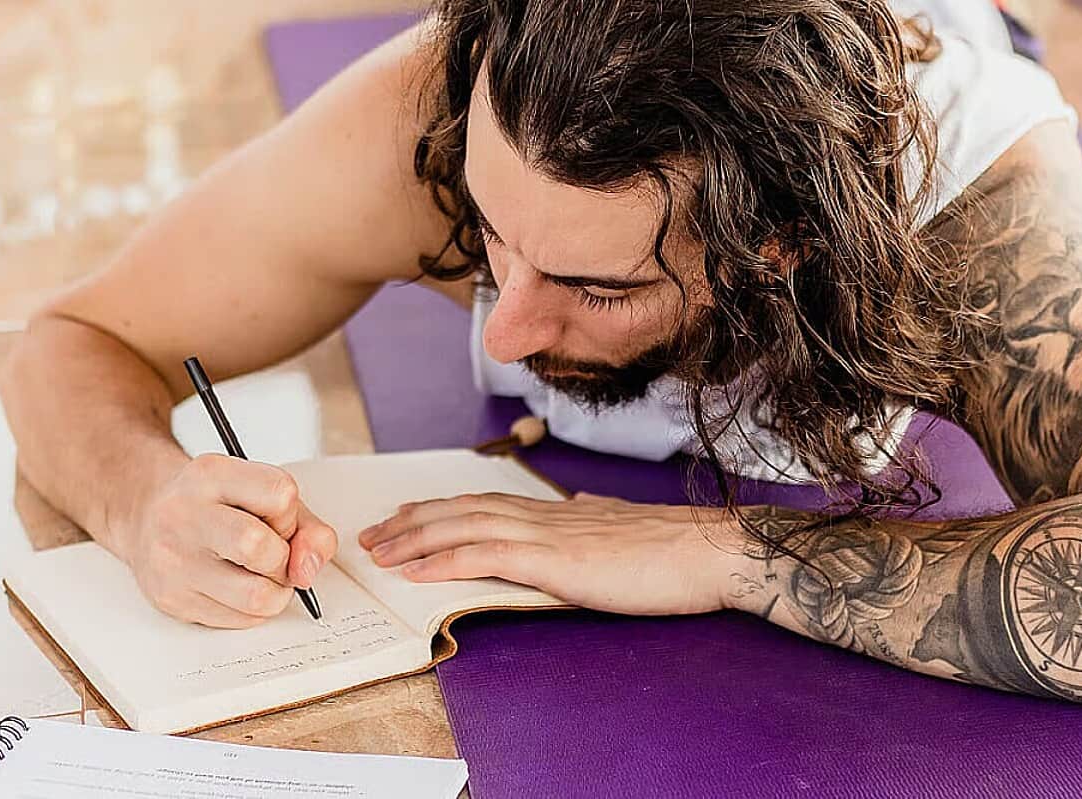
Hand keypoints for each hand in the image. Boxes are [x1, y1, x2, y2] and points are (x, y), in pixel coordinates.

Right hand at [124, 454, 337, 627]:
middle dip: (283, 558)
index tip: (276, 520)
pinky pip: (240, 620)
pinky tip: (237, 587)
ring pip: (256, 595)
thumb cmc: (217, 507)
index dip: (290, 515)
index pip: (281, 494)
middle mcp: (185, 514)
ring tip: (260, 575)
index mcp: (211, 475)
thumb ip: (307, 528)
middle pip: (260, 547)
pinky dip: (253, 609)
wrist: (148, 519)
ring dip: (274, 592)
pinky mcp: (172, 599)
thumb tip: (307, 569)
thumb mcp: (264, 495)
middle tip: (271, 554)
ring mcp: (173, 560)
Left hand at [358, 492, 737, 615]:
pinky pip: (486, 555)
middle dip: (413, 521)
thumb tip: (581, 510)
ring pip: (465, 526)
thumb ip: (595, 519)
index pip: (486, 502)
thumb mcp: (624, 528)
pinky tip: (417, 571)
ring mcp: (548, 534)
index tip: (408, 517)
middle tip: (374, 534)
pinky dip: (445, 560)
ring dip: (415, 539)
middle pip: (463, 509)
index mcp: (560, 512)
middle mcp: (546, 515)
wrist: (707, 551)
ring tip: (380, 552)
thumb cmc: (674, 550)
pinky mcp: (555, 560)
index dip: (442, 509)